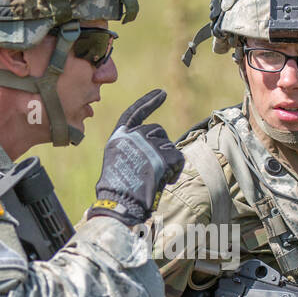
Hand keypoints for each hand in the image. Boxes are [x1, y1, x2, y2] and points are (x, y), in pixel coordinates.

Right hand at [89, 89, 184, 225]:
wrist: (120, 203)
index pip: (135, 112)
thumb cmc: (119, 189)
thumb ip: (134, 148)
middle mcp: (132, 136)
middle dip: (161, 146)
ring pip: (169, 144)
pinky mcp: (160, 156)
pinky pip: (178, 157)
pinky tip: (166, 181)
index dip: (149, 102)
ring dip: (168, 160)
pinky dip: (176, 170)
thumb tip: (159, 145)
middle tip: (156, 168)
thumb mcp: (119, 161)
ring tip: (156, 178)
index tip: (162, 92)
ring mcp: (147, 144)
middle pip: (158, 130)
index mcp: (119, 137)